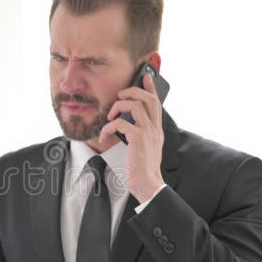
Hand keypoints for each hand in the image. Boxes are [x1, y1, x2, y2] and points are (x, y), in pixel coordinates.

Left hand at [99, 73, 164, 202]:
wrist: (149, 186)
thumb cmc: (143, 170)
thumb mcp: (145, 149)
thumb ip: (141, 135)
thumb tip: (127, 127)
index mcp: (156, 130)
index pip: (157, 103)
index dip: (151, 87)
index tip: (145, 76)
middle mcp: (154, 128)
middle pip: (147, 98)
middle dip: (132, 91)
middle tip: (119, 95)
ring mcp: (148, 132)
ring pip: (134, 106)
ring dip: (118, 107)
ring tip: (109, 118)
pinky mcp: (138, 139)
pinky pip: (120, 123)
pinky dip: (108, 128)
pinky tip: (104, 138)